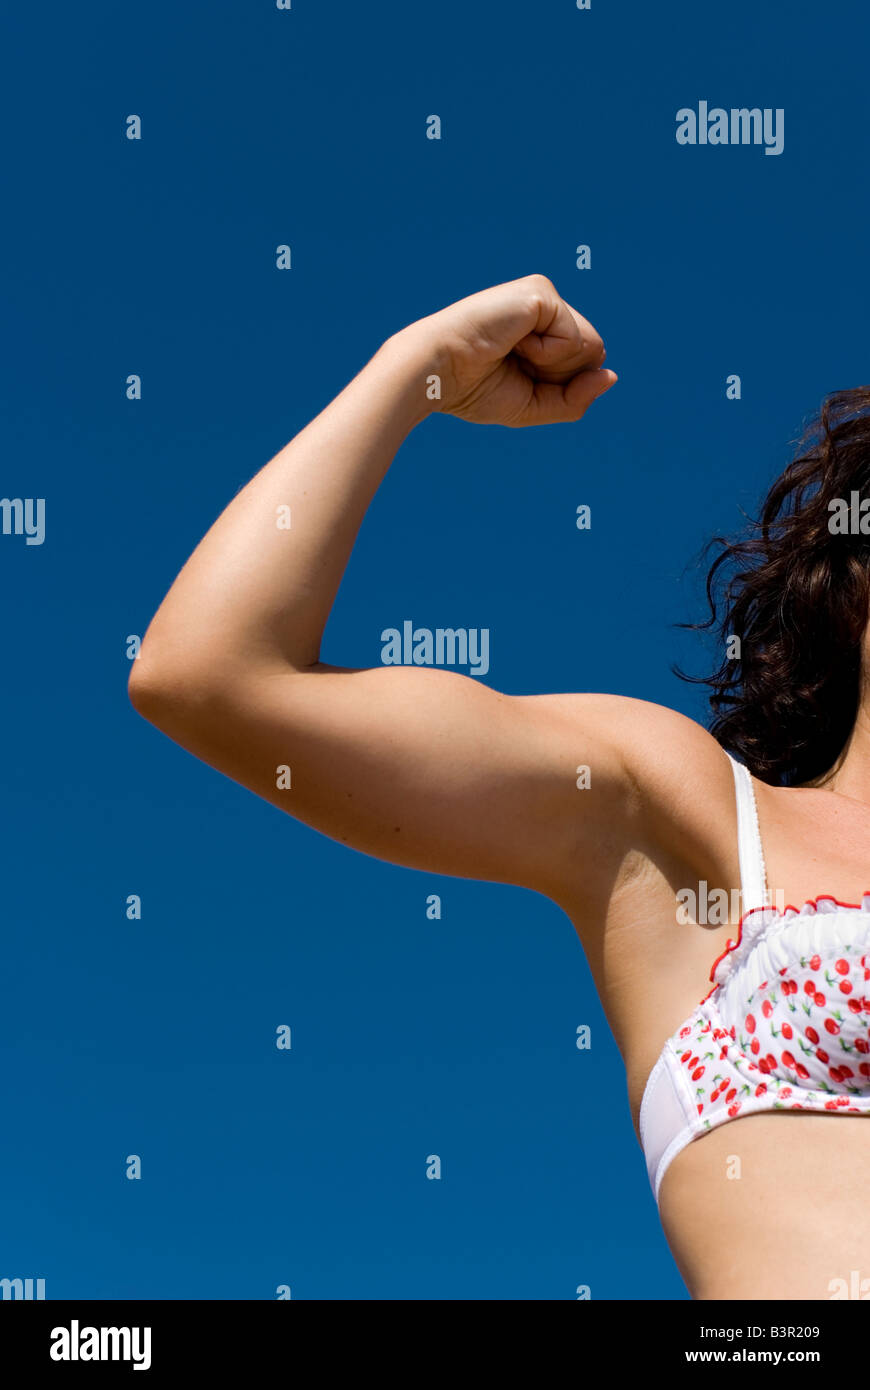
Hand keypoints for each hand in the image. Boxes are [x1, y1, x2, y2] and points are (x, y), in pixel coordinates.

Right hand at [406, 273, 616, 426]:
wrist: (437, 372)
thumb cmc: (473, 389)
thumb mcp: (533, 406)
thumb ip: (575, 398)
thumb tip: (611, 376)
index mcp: (541, 331)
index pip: (583, 364)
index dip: (560, 387)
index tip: (517, 380)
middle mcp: (546, 308)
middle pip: (594, 355)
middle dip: (560, 378)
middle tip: (515, 367)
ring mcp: (544, 296)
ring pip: (591, 347)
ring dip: (554, 368)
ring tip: (513, 353)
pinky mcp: (541, 293)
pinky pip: (575, 340)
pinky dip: (547, 355)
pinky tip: (514, 343)